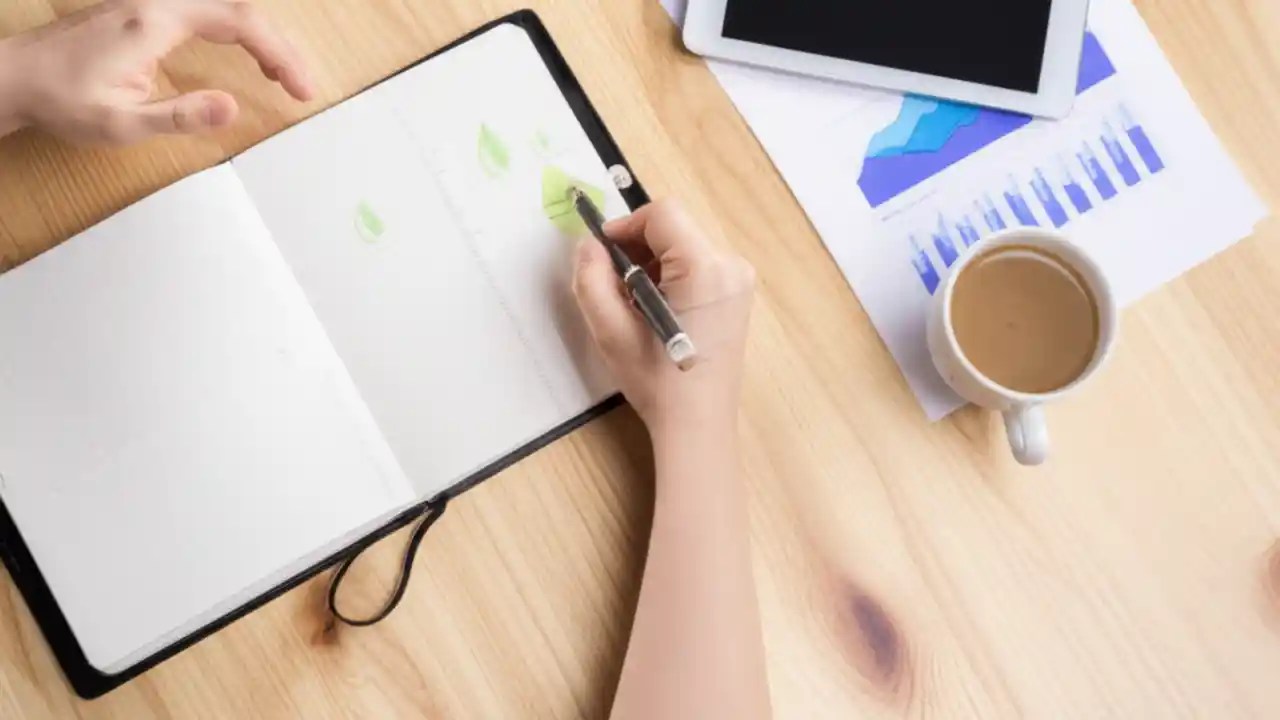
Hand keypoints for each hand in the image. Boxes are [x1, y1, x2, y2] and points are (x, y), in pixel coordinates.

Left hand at [0, 0, 312, 143]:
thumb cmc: (60, 100)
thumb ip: (180, 117)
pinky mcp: (144, 9)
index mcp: (157, 21)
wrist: (13, 77)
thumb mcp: (122, 123)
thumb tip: (232, 106)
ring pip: (224, 4)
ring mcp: (149, 1)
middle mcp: (156, 2)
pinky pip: (205, 8)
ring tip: (278, 74)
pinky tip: (240, 52)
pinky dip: (236, 28)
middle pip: (239, 7)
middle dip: (278, 45)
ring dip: (259, 35)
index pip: (240, 23)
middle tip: (300, 85)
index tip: (300, 89)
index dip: (279, 55)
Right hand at [573, 200, 755, 437]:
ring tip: (631, 302)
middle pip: (674, 228)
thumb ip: (592, 278)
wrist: (697, 423)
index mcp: (705, 269)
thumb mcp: (610, 330)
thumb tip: (589, 245)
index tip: (602, 252)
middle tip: (613, 283)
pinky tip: (654, 309)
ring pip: (683, 245)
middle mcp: (730, 267)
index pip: (662, 214)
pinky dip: (669, 275)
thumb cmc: (656, 381)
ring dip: (651, 263)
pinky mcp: (736, 294)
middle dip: (637, 247)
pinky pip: (696, 264)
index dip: (626, 226)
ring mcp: (738, 281)